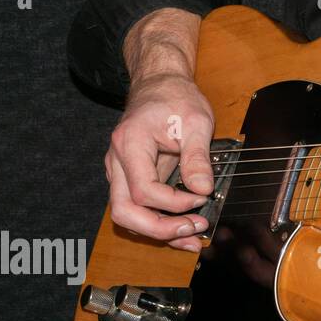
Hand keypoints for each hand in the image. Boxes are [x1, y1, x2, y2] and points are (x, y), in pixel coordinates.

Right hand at [106, 9, 214, 251]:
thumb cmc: (176, 97)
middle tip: (194, 229)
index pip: (145, 190)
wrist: (160, 84)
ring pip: (129, 216)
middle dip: (159, 229)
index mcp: (130, 143)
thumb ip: (197, 157)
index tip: (202, 198)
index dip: (175, 203)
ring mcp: (121, 172)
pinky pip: (139, 209)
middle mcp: (118, 161)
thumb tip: (202, 189)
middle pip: (125, 212)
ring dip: (160, 232)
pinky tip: (184, 229)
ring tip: (194, 237)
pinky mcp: (130, 179)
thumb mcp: (196, 121)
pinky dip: (160, 223)